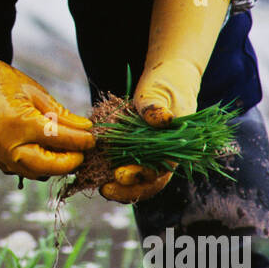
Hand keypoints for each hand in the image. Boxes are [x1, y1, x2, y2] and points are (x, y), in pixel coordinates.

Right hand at [0, 0, 93, 179]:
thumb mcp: (36, 93)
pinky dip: (37, 166)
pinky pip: (21, 170)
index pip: (62, 140)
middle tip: (82, 153)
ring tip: (67, 153)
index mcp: (22, 124)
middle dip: (71, 162)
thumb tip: (85, 129)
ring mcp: (0, 156)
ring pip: (36, 173)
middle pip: (50, 167)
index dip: (82, 141)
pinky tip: (45, 153)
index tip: (93, 139)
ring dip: (55, 167)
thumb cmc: (4, 83)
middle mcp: (10, 146)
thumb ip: (61, 114)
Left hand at [98, 0, 231, 203]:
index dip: (140, 178)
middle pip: (146, 183)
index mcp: (175, 148)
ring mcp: (149, 154)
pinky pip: (124, 164)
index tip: (119, 176)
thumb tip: (160, 120)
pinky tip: (93, 169)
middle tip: (104, 190)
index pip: (159, 173)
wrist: (169, 77)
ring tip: (94, 184)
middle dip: (125, 190)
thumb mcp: (162, 91)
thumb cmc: (168, 83)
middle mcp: (162, 156)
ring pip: (135, 178)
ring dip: (116, 185)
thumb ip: (157, 106)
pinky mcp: (135, 149)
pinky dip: (110, 169)